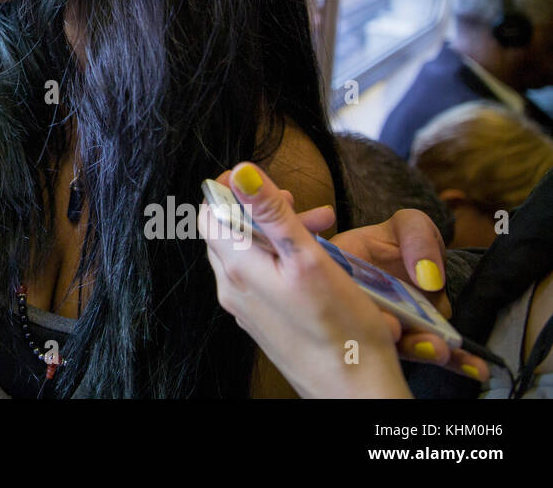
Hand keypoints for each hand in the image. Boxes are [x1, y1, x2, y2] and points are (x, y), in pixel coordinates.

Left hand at [200, 163, 488, 396]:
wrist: (355, 393)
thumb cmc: (341, 329)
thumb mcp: (310, 258)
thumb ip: (272, 213)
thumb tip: (240, 171)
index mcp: (236, 268)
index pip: (209, 211)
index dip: (231, 189)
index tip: (264, 182)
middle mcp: (232, 288)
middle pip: (228, 230)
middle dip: (261, 208)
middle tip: (299, 203)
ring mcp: (246, 308)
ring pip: (248, 252)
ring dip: (278, 232)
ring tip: (324, 226)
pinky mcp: (263, 322)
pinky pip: (261, 277)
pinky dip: (282, 258)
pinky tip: (317, 261)